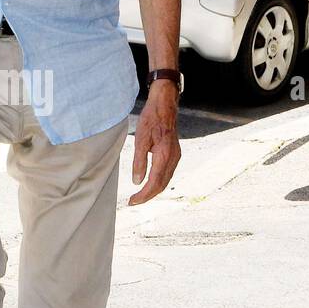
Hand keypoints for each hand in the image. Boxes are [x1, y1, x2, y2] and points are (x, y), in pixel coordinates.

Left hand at [128, 84, 180, 204]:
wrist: (165, 105)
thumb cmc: (151, 119)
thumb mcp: (140, 140)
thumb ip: (139, 162)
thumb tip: (137, 182)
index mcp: (164, 156)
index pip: (154, 183)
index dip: (143, 195)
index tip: (132, 201)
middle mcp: (173, 158)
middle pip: (162, 185)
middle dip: (148, 196)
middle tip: (133, 201)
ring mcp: (176, 156)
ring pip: (166, 180)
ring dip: (153, 190)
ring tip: (140, 196)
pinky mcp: (175, 153)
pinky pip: (168, 173)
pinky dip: (159, 181)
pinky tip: (150, 182)